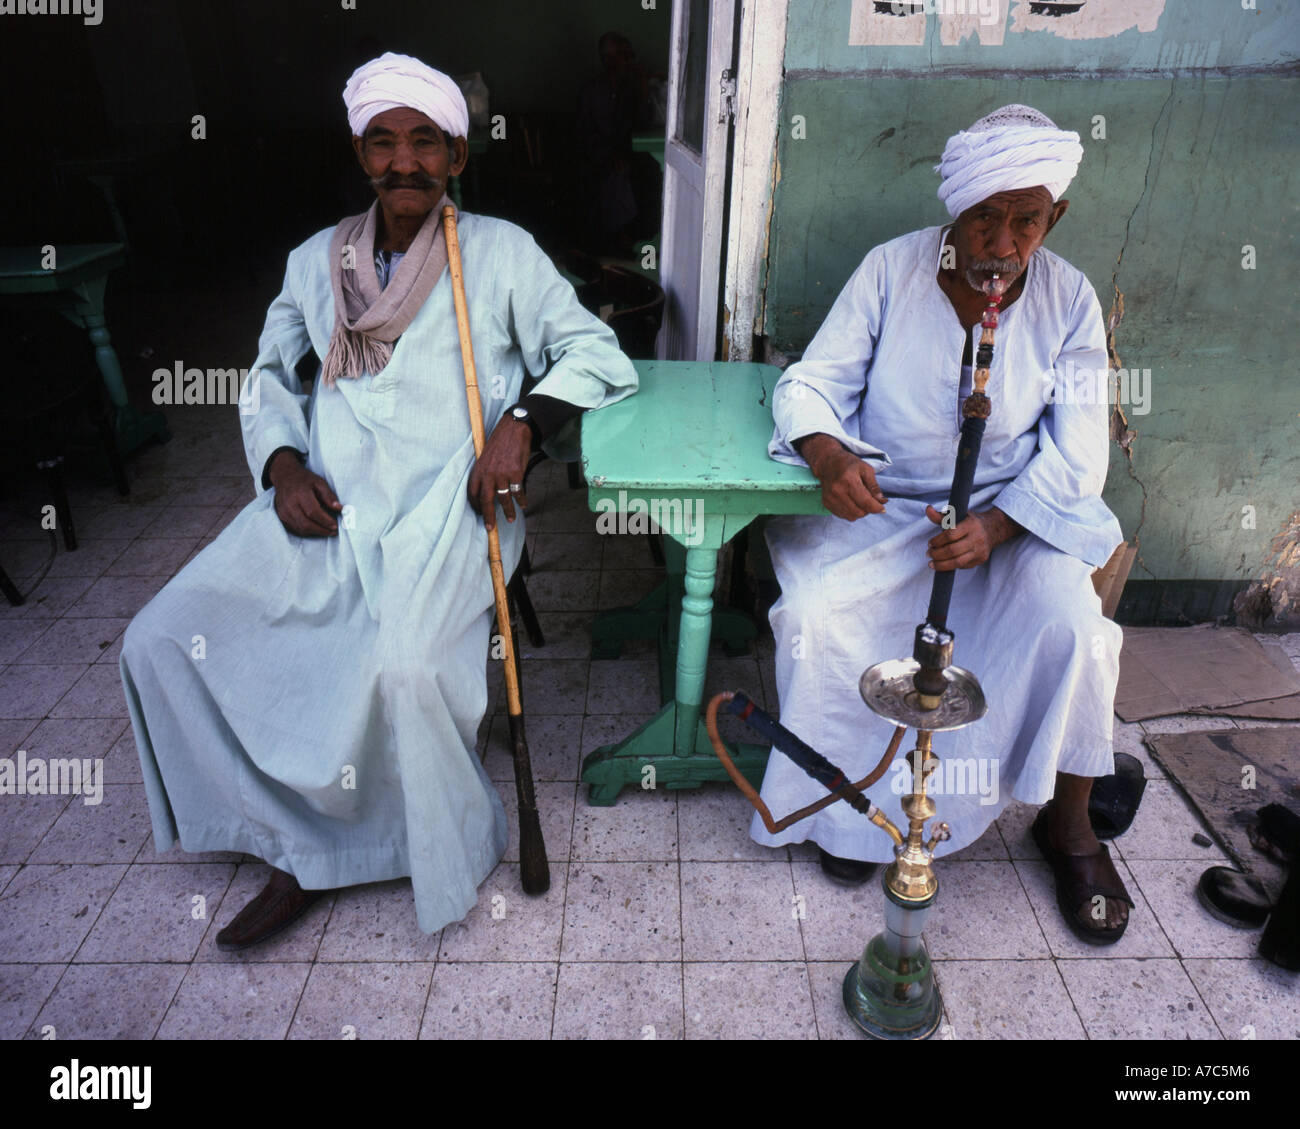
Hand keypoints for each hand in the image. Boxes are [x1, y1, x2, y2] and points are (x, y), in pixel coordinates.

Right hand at [270, 453, 343, 536]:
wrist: (285, 476)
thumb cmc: (304, 480)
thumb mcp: (319, 482)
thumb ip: (329, 496)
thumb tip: (340, 509)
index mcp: (300, 494)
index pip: (313, 512)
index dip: (325, 521)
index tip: (336, 525)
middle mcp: (289, 504)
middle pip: (306, 524)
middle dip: (322, 530)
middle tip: (334, 532)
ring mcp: (283, 512)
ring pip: (300, 529)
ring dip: (315, 533)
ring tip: (327, 531)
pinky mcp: (281, 516)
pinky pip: (295, 529)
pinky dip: (307, 532)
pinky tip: (316, 530)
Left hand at [468, 416, 532, 530]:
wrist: (514, 429)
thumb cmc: (499, 443)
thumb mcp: (485, 457)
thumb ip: (483, 473)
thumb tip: (486, 489)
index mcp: (478, 470)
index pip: (472, 493)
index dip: (475, 506)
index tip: (479, 514)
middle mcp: (488, 473)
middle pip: (486, 500)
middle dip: (489, 516)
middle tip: (491, 528)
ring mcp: (502, 474)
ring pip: (504, 499)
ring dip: (508, 511)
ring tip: (511, 518)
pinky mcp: (516, 473)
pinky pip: (518, 492)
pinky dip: (521, 500)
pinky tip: (523, 504)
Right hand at [797, 433, 886, 521]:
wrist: (827, 463)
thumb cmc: (848, 464)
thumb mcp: (866, 469)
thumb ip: (874, 486)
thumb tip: (882, 501)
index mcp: (849, 480)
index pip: (865, 502)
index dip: (876, 508)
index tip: (882, 508)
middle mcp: (837, 491)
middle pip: (859, 512)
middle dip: (868, 510)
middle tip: (870, 502)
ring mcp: (830, 498)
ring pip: (851, 516)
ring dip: (860, 512)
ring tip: (861, 502)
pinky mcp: (826, 503)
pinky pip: (843, 516)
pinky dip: (851, 512)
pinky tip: (852, 502)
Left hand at [925, 505, 1019, 569]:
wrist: (992, 529)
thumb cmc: (970, 522)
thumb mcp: (957, 515)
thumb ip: (940, 516)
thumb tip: (928, 509)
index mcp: (970, 524)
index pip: (951, 534)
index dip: (937, 541)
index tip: (930, 543)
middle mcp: (977, 538)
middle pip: (952, 550)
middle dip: (937, 554)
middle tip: (929, 554)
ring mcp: (980, 550)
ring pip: (958, 562)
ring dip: (941, 565)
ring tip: (932, 563)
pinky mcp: (981, 559)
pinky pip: (963, 566)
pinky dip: (951, 566)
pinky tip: (943, 564)